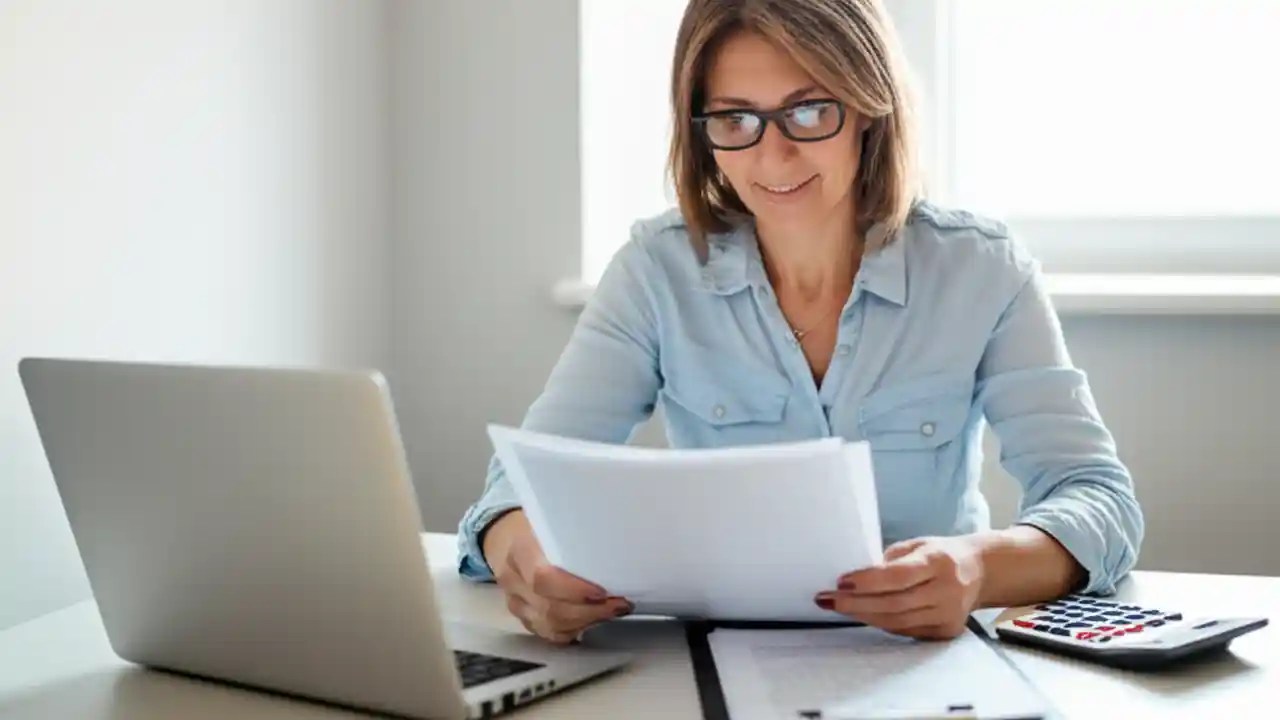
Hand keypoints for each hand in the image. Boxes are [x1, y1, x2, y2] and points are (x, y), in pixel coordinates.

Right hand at [482, 510, 632, 644]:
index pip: (542, 577)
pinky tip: (592, 621)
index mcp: (520, 549)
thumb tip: (621, 540)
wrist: (506, 538)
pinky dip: (573, 630)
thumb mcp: (553, 518)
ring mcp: (515, 602)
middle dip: (590, 611)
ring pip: (550, 625)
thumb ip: (575, 532)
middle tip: (619, 604)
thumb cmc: (539, 527)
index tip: (602, 591)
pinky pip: (549, 633)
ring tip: (611, 611)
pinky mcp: (522, 617)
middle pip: (550, 607)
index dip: (574, 590)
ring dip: (586, 622)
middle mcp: (513, 579)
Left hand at [813, 536, 984, 639]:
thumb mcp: (917, 544)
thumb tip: (857, 577)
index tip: (840, 582)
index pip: (898, 576)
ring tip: (838, 607)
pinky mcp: (946, 631)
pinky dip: (881, 623)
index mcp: (939, 561)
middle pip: (894, 604)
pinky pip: (906, 630)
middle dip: (855, 603)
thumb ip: (890, 560)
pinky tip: (863, 614)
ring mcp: (949, 615)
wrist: (980, 572)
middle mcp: (947, 590)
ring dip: (863, 615)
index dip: (867, 582)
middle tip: (826, 599)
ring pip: (897, 622)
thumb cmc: (940, 554)